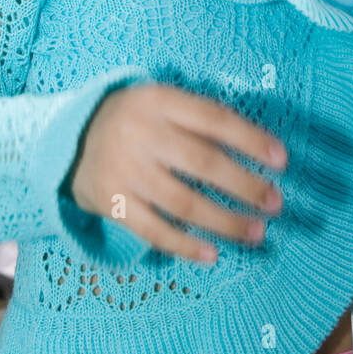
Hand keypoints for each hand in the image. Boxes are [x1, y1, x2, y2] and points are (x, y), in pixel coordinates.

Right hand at [69, 81, 287, 263]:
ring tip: (256, 233)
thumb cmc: (137, 120)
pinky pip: (153, 230)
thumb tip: (260, 148)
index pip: (214, 119)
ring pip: (183, 202)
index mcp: (159, 100)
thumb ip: (201, 118)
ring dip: (225, 221)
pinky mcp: (111, 203)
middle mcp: (142, 133)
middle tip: (275, 203)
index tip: (282, 160)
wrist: (70, 138)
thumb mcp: (162, 102)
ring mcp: (125, 170)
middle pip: (203, 163)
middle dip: (245, 186)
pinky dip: (184, 245)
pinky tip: (212, 254)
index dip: (251, 139)